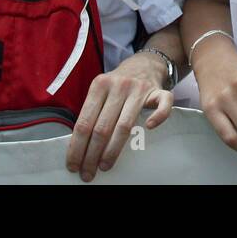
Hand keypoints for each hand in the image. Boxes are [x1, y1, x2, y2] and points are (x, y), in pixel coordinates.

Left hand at [66, 52, 173, 181]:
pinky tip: (148, 129)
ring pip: (124, 125)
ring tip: (104, 166)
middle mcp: (118, 86)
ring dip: (113, 150)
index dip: (77, 146)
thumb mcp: (100, 90)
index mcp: (99, 85)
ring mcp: (140, 88)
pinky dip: (157, 118)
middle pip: (102, 127)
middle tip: (88, 173)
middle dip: (92, 155)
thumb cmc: (118, 85)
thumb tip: (78, 147)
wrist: (144, 64)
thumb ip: (92, 111)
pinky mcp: (160, 92)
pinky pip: (162, 106)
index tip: (73, 165)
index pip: (84, 122)